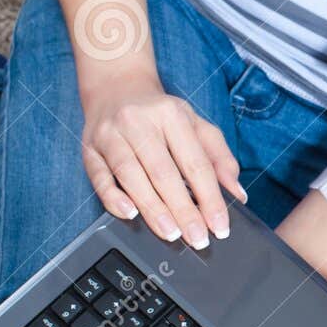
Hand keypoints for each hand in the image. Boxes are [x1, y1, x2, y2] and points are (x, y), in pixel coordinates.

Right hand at [81, 70, 247, 247]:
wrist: (117, 88)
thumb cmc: (161, 115)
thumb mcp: (196, 126)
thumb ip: (219, 158)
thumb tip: (237, 194)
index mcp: (172, 115)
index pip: (196, 163)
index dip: (210, 198)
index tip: (220, 226)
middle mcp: (139, 122)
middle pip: (164, 172)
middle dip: (183, 210)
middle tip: (196, 238)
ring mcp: (111, 134)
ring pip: (131, 175)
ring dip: (152, 208)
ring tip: (170, 232)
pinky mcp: (89, 148)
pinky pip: (99, 176)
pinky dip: (113, 197)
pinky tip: (129, 213)